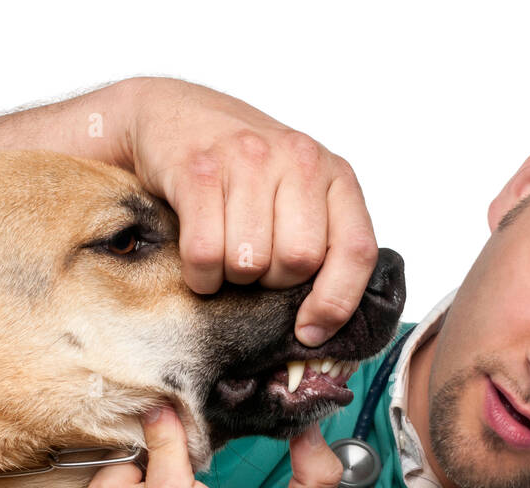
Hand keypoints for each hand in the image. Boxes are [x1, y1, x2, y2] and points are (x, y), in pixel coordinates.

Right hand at [124, 78, 379, 346]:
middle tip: (253, 264)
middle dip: (270, 282)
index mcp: (333, 174)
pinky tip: (198, 261)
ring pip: (249, 262)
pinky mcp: (198, 170)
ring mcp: (248, 159)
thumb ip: (322, 240)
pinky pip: (205, 254)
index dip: (336, 303)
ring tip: (224, 254)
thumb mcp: (297, 193)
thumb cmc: (241, 169)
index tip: (309, 332)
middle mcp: (298, 159)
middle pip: (298, 262)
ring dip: (231, 278)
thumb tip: (324, 323)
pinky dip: (199, 275)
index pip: (356, 251)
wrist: (172, 112)